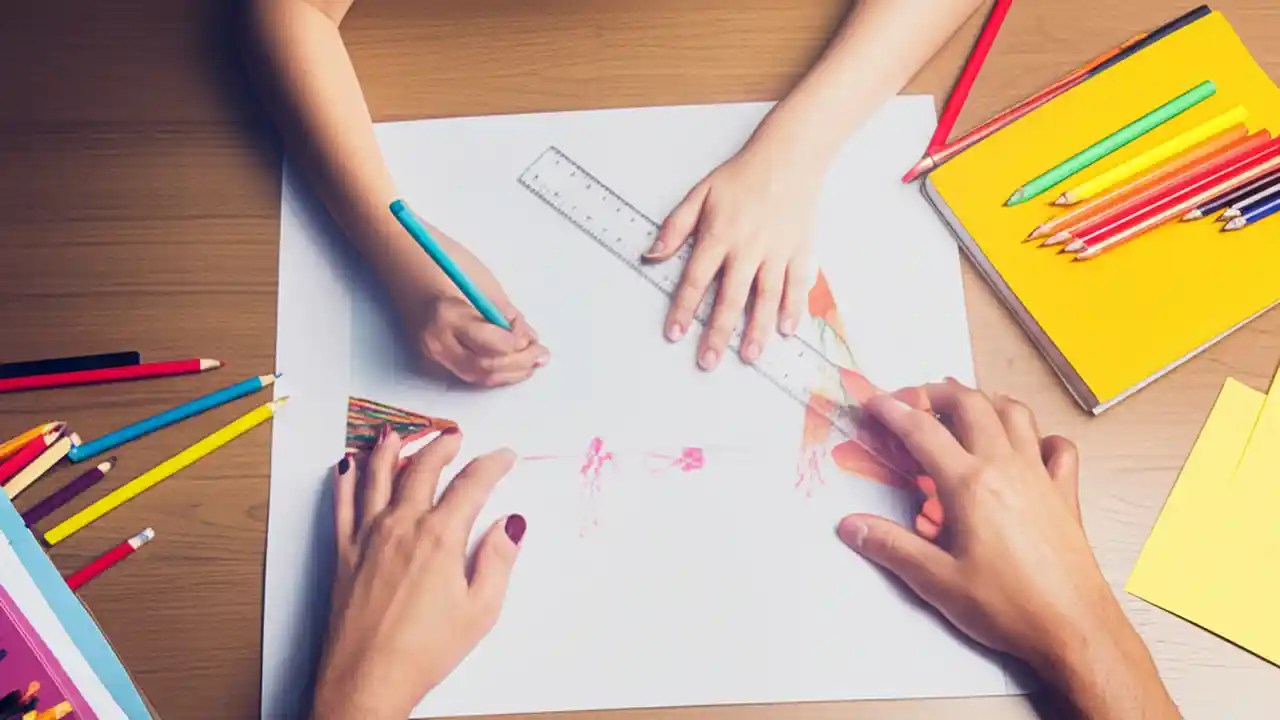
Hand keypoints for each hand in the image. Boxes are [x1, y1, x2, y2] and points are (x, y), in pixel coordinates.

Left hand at [313, 427, 525, 718]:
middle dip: (442, 445)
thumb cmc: (425, 651)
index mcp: (440, 537)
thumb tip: (510, 524)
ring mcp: (368, 536)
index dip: (492, 464)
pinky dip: (345, 479)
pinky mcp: (344, 552)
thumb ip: (498, 560)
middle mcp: (402, 526)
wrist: (368, 678)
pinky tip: (347, 465)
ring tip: (400, 433)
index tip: (504, 457)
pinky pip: (342, 504)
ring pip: (377, 475)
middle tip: (453, 436)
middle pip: (423, 468)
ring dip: (392, 449)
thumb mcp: (481, 610)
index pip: (472, 484)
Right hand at [385, 224, 549, 386]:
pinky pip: (466, 372)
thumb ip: (505, 314)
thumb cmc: (439, 257)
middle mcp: (437, 341)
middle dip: (519, 365)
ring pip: (476, 378)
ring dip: (508, 373)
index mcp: (449, 316)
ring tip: (530, 362)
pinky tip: (508, 362)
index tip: (528, 331)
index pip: (494, 347)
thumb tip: (528, 338)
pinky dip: (491, 370)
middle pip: (486, 370)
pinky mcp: (429, 354)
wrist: (397, 253)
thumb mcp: (480, 281)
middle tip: (541, 355)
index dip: (518, 343)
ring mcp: (429, 351)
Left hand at [645, 142, 820, 369]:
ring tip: (748, 355)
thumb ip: (675, 227)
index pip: (696, 279)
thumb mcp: (700, 194)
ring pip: (766, 297)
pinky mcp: (799, 251)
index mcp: (719, 234)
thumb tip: (652, 255)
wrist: (788, 156)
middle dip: (717, 332)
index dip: (683, 308)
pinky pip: (797, 285)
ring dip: (757, 329)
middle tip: (708, 361)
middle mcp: (748, 247)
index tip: (674, 333)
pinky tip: (786, 330)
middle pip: (730, 297)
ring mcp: (777, 251)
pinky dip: (794, 308)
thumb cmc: (742, 175)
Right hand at [837, 381, 1176, 719]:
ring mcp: (1040, 477)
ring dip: (985, 400)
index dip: (892, 411)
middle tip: (913, 399)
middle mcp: (1006, 468)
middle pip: (970, 404)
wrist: (1073, 628)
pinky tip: (1027, 447)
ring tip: (963, 406)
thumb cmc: (1008, 607)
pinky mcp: (1064, 495)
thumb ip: (891, 546)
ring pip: (1015, 414)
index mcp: (970, 485)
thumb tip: (851, 525)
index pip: (922, 431)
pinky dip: (1039, 436)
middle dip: (936, 393)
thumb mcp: (937, 581)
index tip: (873, 402)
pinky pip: (1057, 447)